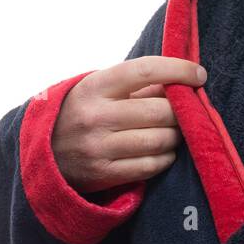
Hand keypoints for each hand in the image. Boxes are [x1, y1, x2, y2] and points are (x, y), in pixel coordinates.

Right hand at [50, 56, 205, 193]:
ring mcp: (98, 147)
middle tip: (188, 109)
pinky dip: (166, 157)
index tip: (199, 74)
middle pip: (159, 110)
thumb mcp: (100, 89)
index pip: (145, 70)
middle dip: (182, 110)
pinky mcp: (104, 174)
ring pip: (160, 140)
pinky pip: (151, 165)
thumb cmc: (84, 111)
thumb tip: (184, 82)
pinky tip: (164, 150)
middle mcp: (95, 116)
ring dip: (177, 135)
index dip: (178, 70)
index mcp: (95, 86)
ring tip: (175, 130)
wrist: (44, 151)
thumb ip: (138, 85)